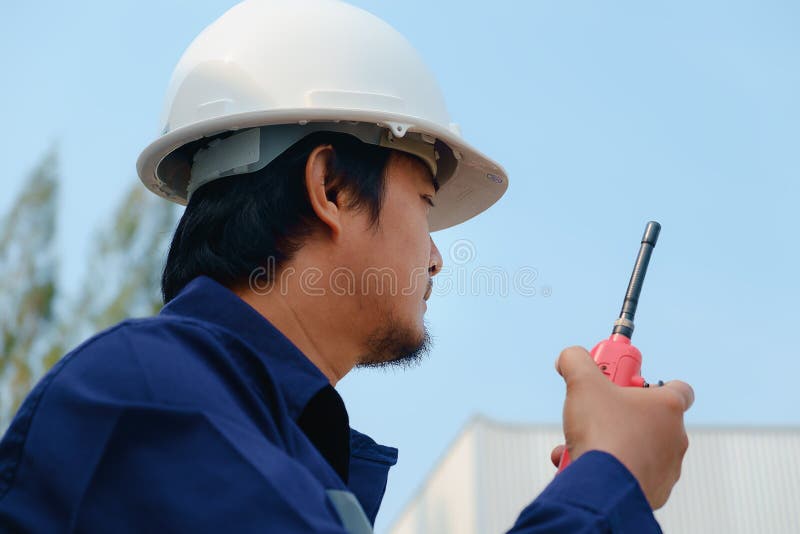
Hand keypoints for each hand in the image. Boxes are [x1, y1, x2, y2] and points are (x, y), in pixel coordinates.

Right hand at [553, 346, 693, 509]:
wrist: (604, 486)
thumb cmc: (602, 431)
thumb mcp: (582, 381)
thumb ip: (576, 360)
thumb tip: (570, 357)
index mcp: (668, 407)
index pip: (678, 387)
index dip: (649, 382)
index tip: (625, 382)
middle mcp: (675, 437)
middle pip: (647, 418)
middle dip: (619, 414)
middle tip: (595, 411)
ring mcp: (667, 467)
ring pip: (636, 448)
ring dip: (611, 443)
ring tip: (582, 443)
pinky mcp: (654, 492)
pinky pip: (630, 474)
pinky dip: (609, 470)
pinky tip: (583, 466)